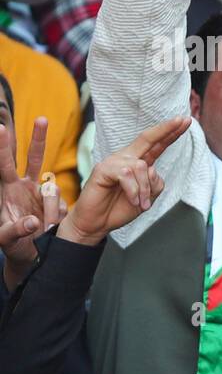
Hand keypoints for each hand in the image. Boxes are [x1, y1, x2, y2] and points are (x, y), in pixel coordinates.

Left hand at [0, 119, 64, 284]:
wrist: (31, 255)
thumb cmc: (12, 245)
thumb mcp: (6, 241)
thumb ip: (15, 230)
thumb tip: (31, 221)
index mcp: (7, 191)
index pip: (4, 166)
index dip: (1, 148)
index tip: (0, 129)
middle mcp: (25, 187)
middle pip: (34, 158)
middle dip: (38, 138)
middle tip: (42, 119)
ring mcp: (42, 195)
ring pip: (53, 185)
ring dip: (51, 208)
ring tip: (43, 230)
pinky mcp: (58, 204)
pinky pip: (63, 205)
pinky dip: (57, 217)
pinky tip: (48, 230)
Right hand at [58, 117, 189, 245]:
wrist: (97, 223)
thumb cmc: (119, 209)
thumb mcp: (147, 198)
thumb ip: (154, 184)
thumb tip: (151, 169)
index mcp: (139, 163)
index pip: (157, 145)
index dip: (171, 134)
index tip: (186, 122)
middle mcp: (127, 158)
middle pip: (148, 138)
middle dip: (166, 129)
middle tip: (182, 120)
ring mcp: (114, 162)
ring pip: (142, 167)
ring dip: (145, 190)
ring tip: (140, 204)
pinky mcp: (103, 168)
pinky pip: (127, 175)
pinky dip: (134, 191)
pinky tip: (132, 201)